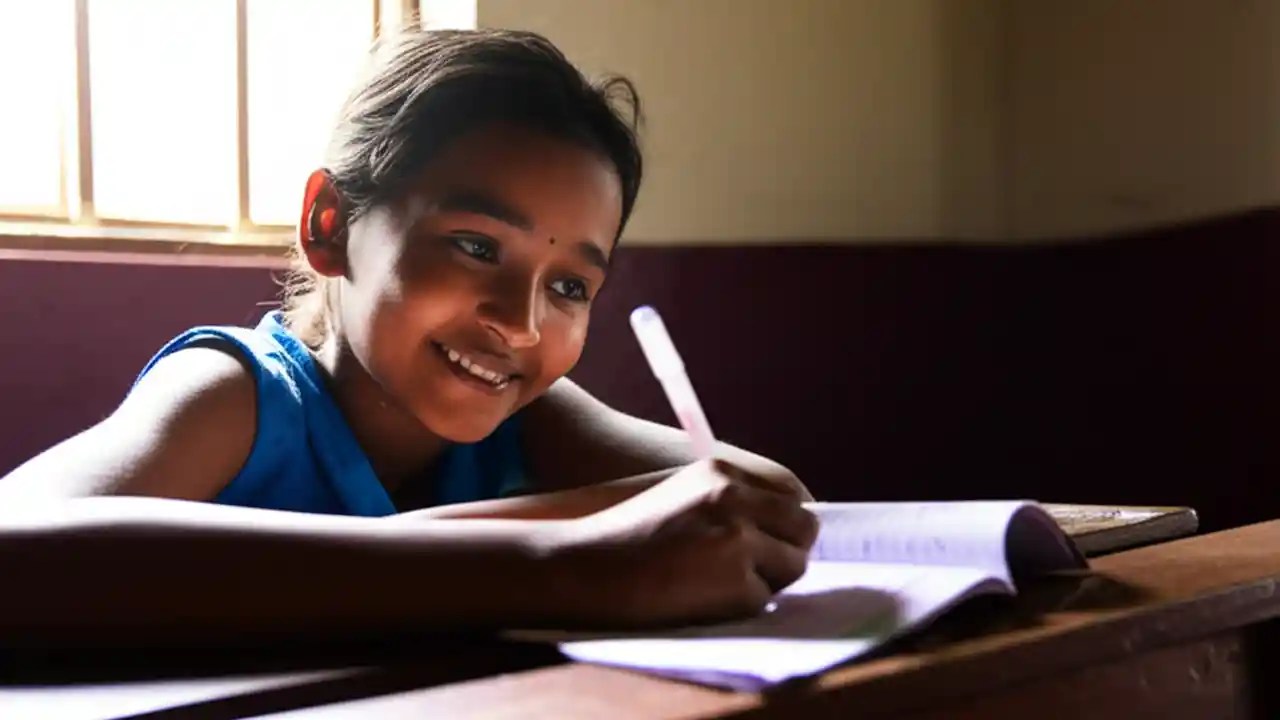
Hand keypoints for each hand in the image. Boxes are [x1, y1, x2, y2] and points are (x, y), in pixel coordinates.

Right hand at [559, 458, 818, 628]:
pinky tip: (703, 598)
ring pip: (793, 565)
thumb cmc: (627, 537)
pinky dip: (741, 606)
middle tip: (754, 569)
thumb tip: (784, 529)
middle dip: (786, 552)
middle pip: (803, 528)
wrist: (586, 567)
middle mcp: (735, 498)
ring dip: (767, 580)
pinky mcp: (737, 579)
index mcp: (722, 472)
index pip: (791, 496)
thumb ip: (730, 502)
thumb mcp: (682, 495)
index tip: (772, 542)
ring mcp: (740, 538)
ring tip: (720, 583)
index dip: (783, 525)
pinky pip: (764, 599)